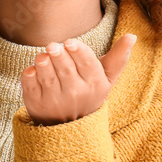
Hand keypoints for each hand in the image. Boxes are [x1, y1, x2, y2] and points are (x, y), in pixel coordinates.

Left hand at [20, 33, 136, 125]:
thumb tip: (132, 36)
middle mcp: (76, 94)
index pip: (87, 64)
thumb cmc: (89, 93)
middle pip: (66, 70)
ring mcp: (55, 101)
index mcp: (95, 85)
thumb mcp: (106, 79)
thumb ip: (118, 58)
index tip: (70, 42)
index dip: (78, 51)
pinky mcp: (36, 104)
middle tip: (52, 45)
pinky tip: (32, 69)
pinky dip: (29, 76)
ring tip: (43, 56)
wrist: (70, 125)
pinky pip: (31, 87)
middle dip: (58, 55)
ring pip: (48, 78)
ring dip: (43, 64)